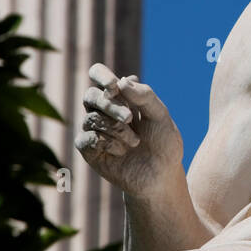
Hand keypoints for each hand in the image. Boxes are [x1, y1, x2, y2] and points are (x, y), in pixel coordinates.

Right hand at [74, 63, 184, 197]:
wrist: (161, 175)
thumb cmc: (163, 143)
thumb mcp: (161, 117)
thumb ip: (145, 96)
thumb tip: (122, 80)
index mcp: (121, 96)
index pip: (99, 75)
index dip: (101, 76)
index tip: (114, 86)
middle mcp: (104, 110)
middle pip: (91, 96)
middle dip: (111, 105)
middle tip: (130, 118)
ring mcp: (94, 129)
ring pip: (91, 118)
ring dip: (116, 128)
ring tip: (135, 142)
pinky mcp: (89, 149)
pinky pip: (87, 138)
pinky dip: (107, 142)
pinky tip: (121, 151)